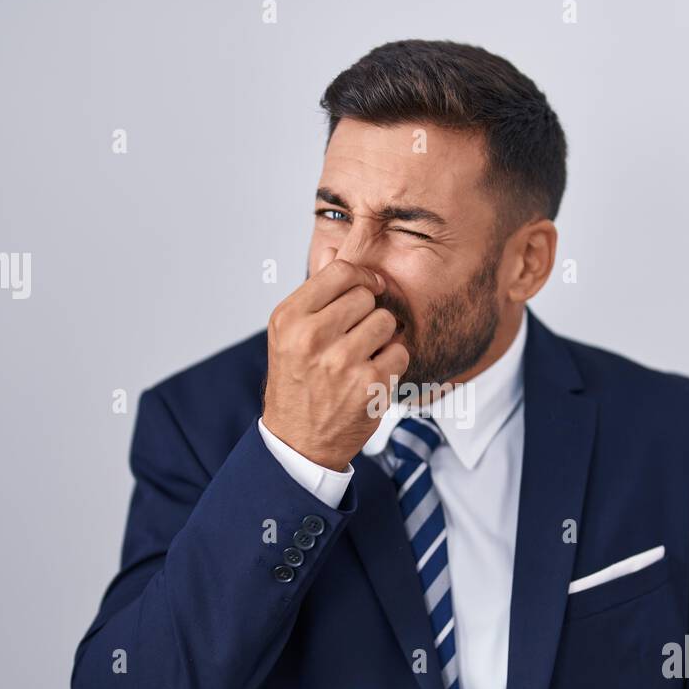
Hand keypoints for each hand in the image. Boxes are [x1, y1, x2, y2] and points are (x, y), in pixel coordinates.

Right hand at [261, 249, 408, 471]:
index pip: (340, 271)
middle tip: (355, 336)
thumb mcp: (289, 334)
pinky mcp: (368, 384)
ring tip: (363, 356)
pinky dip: (392, 363)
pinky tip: (373, 375)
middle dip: (368, 313)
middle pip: (366, 296)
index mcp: (289, 318)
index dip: (362, 276)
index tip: (369, 287)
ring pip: (386, 322)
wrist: (298, 441)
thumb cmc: (297, 381)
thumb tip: (333, 247)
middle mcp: (311, 337)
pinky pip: (399, 351)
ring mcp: (341, 361)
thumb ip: (314, 293)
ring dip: (382, 338)